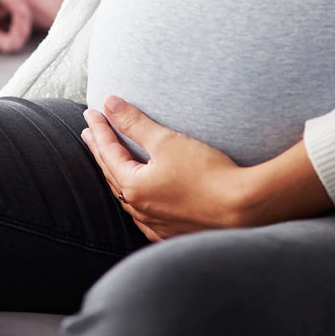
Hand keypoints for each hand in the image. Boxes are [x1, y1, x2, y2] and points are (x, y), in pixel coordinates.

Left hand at [79, 96, 249, 241]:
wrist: (243, 207)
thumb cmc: (206, 172)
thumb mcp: (167, 141)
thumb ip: (135, 123)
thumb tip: (110, 104)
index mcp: (133, 187)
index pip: (108, 152)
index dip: (100, 129)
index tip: (92, 112)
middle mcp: (139, 209)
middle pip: (112, 174)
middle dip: (101, 150)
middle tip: (91, 132)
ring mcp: (155, 224)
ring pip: (127, 196)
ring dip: (116, 174)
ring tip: (109, 160)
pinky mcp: (173, 232)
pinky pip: (145, 216)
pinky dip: (136, 200)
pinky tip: (137, 200)